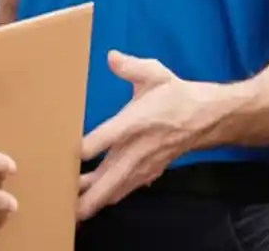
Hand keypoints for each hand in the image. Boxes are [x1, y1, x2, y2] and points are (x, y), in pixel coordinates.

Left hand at [76, 51, 200, 220]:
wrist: (206, 118)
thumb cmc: (175, 95)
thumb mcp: (155, 73)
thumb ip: (131, 67)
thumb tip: (111, 56)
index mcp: (136, 121)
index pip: (108, 137)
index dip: (88, 147)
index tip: (68, 154)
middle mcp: (137, 148)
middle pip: (109, 177)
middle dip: (87, 193)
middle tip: (63, 203)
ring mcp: (143, 165)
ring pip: (115, 189)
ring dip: (93, 201)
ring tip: (70, 212)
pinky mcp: (147, 173)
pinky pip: (124, 191)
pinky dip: (107, 199)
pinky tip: (90, 205)